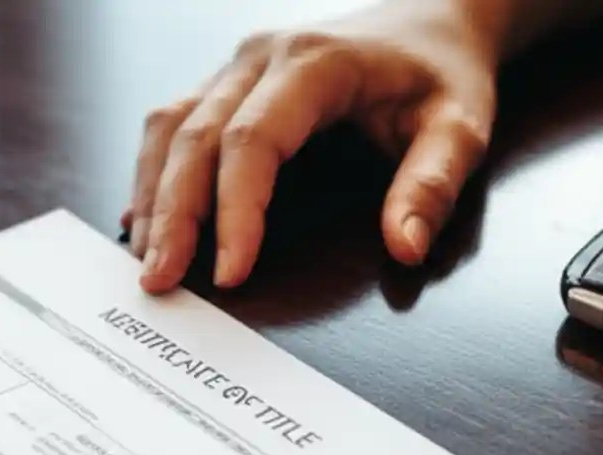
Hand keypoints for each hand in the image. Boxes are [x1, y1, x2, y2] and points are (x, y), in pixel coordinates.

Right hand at [123, 0, 504, 293]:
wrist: (431, 17)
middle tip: (160, 281)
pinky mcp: (225, 84)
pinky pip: (173, 125)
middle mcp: (260, 58)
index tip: (231, 272)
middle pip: (195, 137)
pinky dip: (152, 174)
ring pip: (170, 128)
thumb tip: (403, 246)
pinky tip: (141, 218)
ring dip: (152, 196)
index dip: (235, 210)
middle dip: (173, 216)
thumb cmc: (441, 72)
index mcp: (314, 64)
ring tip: (144, 258)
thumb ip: (432, 185)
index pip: (253, 141)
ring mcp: (235, 68)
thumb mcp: (461, 126)